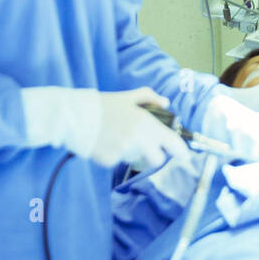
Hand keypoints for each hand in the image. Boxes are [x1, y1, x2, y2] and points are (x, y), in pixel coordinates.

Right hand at [21, 86, 189, 169]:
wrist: (75, 116)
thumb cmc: (102, 105)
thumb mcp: (127, 97)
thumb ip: (149, 97)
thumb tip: (166, 102)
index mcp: (145, 123)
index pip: (172, 143)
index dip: (181, 152)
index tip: (184, 156)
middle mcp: (138, 139)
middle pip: (157, 160)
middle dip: (153, 156)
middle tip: (145, 148)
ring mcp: (124, 152)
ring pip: (136, 160)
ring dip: (131, 153)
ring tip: (117, 138)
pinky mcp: (110, 161)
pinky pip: (118, 162)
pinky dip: (114, 155)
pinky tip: (105, 143)